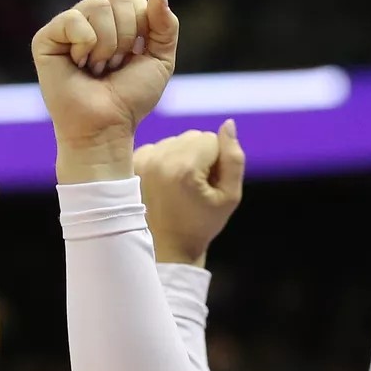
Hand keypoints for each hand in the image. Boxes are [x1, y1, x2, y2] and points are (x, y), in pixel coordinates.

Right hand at [32, 0, 178, 180]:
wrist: (107, 126)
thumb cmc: (130, 98)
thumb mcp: (160, 60)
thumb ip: (166, 25)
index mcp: (114, 17)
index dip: (141, 24)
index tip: (133, 55)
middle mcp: (88, 16)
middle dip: (126, 35)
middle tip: (113, 64)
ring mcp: (67, 26)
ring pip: (98, 5)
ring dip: (107, 45)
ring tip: (96, 68)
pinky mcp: (46, 38)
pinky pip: (74, 20)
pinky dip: (85, 45)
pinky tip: (78, 64)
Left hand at [136, 121, 246, 266]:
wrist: (166, 247)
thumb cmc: (201, 225)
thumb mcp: (230, 197)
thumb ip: (234, 159)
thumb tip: (229, 124)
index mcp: (185, 168)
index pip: (213, 139)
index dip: (218, 162)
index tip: (210, 185)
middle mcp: (161, 158)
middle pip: (194, 136)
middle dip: (201, 156)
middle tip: (195, 187)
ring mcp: (144, 158)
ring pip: (178, 140)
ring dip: (184, 157)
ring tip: (181, 187)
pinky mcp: (135, 160)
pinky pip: (162, 146)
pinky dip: (168, 159)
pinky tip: (167, 183)